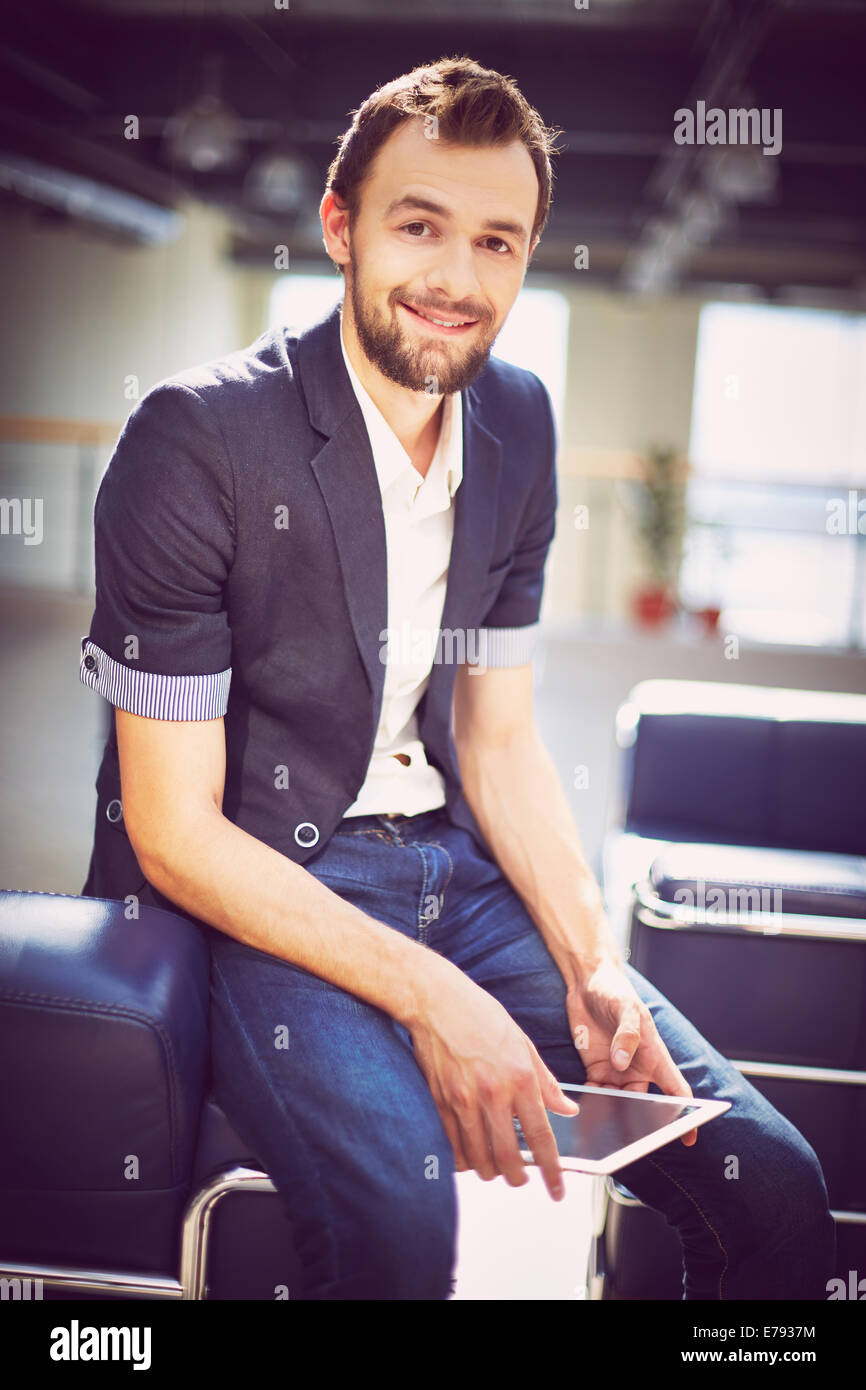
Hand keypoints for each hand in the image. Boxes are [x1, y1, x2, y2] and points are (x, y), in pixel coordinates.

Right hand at [409, 970, 579, 1200]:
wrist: (436, 1001)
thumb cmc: (482, 1016)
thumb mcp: (523, 1044)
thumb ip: (546, 1083)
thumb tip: (567, 1110)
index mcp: (520, 1078)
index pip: (542, 1137)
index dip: (551, 1171)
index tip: (557, 1190)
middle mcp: (493, 1094)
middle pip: (508, 1158)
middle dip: (518, 1178)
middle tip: (521, 1178)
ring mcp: (463, 1101)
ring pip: (479, 1159)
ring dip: (491, 1171)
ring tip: (497, 1166)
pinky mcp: (440, 1103)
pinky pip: (453, 1147)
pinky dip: (464, 1159)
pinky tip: (471, 1154)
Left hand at [566, 957, 697, 1145]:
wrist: (587, 983)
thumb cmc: (615, 992)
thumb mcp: (626, 1008)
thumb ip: (626, 1035)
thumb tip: (621, 1063)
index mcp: (655, 1056)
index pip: (677, 1091)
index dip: (686, 1115)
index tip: (688, 1138)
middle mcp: (638, 1068)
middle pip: (647, 1105)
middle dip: (642, 1125)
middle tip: (632, 1143)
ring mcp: (617, 1071)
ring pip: (619, 1104)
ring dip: (612, 1116)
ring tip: (603, 1133)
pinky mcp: (596, 1069)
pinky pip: (596, 1093)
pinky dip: (592, 1103)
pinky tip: (584, 1111)